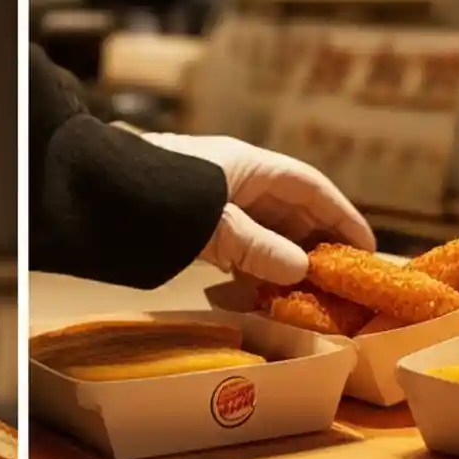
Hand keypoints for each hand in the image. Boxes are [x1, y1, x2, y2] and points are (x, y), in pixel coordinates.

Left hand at [143, 134, 374, 285]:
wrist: (92, 193)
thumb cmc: (160, 198)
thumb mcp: (216, 225)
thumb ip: (258, 248)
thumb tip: (301, 269)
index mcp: (248, 165)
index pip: (309, 186)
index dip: (341, 215)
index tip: (366, 248)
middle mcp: (235, 177)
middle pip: (288, 209)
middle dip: (315, 242)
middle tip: (339, 281)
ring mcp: (212, 199)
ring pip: (262, 229)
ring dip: (283, 258)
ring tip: (306, 294)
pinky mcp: (190, 221)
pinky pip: (234, 244)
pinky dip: (250, 266)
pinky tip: (258, 293)